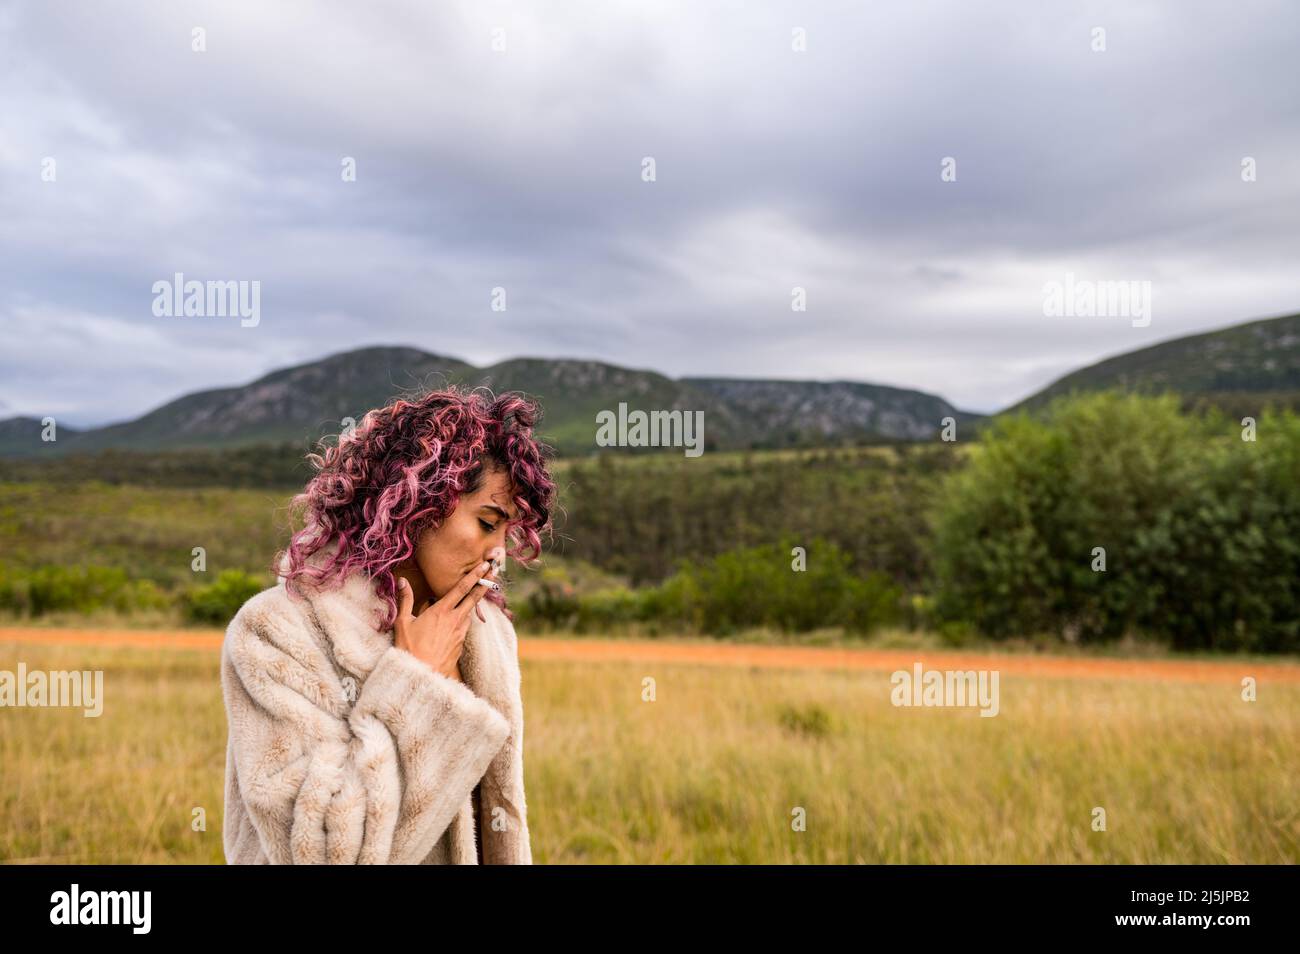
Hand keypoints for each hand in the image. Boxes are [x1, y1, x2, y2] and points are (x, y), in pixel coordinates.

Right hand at [394, 561, 498, 679]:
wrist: (420, 675)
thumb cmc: (409, 648)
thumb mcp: (403, 622)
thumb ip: (405, 600)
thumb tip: (403, 581)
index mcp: (441, 611)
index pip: (461, 588)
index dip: (475, 575)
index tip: (485, 565)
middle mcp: (455, 620)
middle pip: (473, 598)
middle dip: (484, 583)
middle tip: (493, 571)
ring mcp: (460, 633)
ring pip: (469, 613)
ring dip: (472, 603)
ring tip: (474, 594)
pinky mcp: (461, 645)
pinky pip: (464, 628)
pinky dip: (463, 620)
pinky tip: (457, 620)